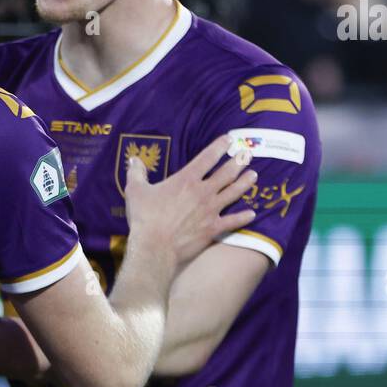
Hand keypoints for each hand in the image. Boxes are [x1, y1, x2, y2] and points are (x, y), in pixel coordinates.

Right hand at [125, 134, 258, 269]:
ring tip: (253, 175)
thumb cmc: (144, 218)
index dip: (219, 147)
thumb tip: (133, 159)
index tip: (228, 139)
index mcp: (186, 179)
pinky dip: (243, 217)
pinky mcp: (213, 228)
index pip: (207, 158)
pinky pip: (233, 221)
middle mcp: (202, 192)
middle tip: (247, 154)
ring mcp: (210, 210)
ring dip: (244, 183)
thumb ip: (136, 173)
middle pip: (225, 173)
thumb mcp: (136, 191)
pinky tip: (252, 213)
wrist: (155, 247)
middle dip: (238, 162)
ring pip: (233, 193)